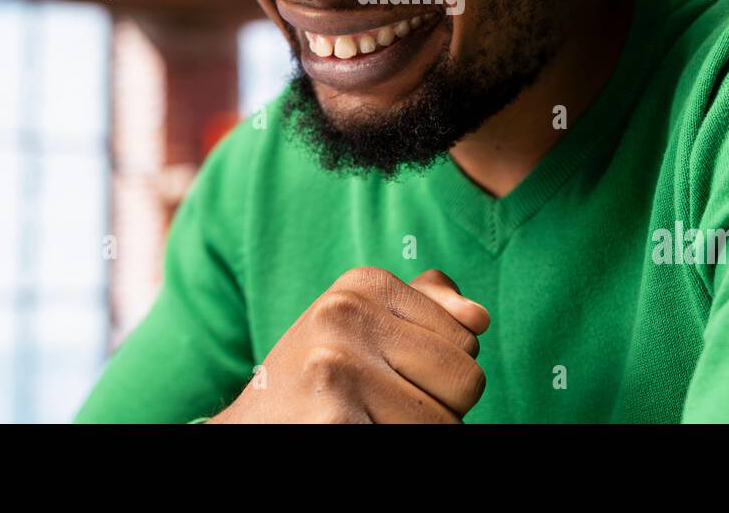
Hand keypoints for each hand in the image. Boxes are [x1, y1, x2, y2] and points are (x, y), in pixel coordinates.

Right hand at [207, 266, 489, 422]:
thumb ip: (427, 310)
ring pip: (444, 424)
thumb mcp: (363, 328)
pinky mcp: (332, 419)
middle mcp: (345, 314)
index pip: (468, 340)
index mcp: (363, 284)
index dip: (437, 375)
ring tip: (362, 422)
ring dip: (412, 435)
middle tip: (375, 408)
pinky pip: (411, 443)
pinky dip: (387, 445)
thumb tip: (479, 317)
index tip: (381, 376)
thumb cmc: (317, 382)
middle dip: (436, 408)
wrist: (249, 429)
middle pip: (466, 380)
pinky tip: (347, 433)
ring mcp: (336, 366)